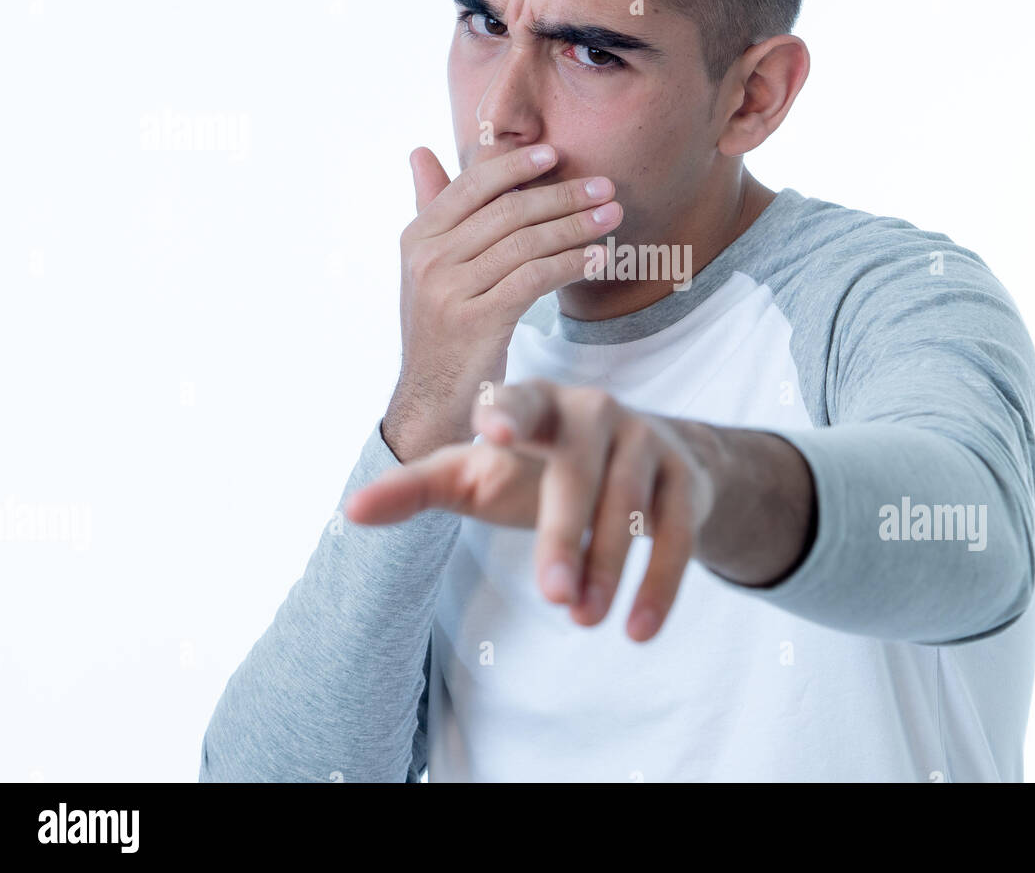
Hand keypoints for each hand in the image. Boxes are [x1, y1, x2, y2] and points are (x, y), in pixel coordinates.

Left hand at [346, 380, 716, 642]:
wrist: (645, 463)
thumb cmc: (538, 470)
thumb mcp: (478, 476)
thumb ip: (419, 489)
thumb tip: (350, 510)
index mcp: (536, 405)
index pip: (519, 403)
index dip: (506, 413)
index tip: (492, 435)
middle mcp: (595, 411)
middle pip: (578, 468)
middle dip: (566, 532)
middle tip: (554, 597)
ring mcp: (646, 439)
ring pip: (629, 504)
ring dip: (610, 566)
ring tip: (583, 620)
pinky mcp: (684, 477)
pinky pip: (677, 531)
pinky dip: (660, 583)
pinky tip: (637, 631)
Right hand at [383, 145, 622, 456]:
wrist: (431, 399)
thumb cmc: (442, 328)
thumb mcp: (428, 267)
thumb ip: (431, 209)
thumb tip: (421, 151)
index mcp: (417, 236)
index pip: (472, 185)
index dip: (516, 166)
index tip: (556, 153)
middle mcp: (428, 258)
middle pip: (507, 212)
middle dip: (562, 196)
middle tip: (604, 188)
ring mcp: (450, 290)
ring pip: (526, 243)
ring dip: (577, 228)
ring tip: (612, 218)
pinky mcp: (477, 320)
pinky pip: (535, 278)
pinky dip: (571, 264)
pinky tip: (599, 259)